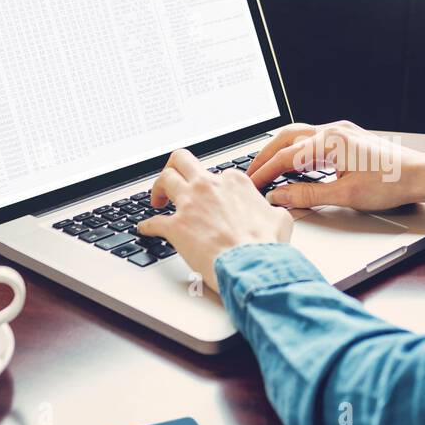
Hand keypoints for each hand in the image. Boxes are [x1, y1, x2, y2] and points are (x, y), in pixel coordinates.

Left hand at [138, 149, 293, 290]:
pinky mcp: (176, 226)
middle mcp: (209, 186)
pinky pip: (153, 222)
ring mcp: (190, 203)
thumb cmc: (264, 245)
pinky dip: (147, 226)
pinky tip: (145, 229)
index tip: (210, 194)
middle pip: (181, 161)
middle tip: (171, 179)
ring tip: (157, 200)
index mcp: (234, 181)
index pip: (217, 173)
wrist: (251, 264)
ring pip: (164, 180)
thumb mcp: (279, 219)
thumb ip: (271, 210)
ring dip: (157, 189)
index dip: (213, 185)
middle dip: (174, 167)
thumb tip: (273, 213)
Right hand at [247, 121, 424, 210]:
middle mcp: (334, 131)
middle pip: (287, 139)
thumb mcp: (345, 194)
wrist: (421, 175)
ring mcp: (342, 133)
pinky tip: (294, 163)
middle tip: (249, 173)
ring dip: (280, 150)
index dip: (265, 172)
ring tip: (266, 167)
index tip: (251, 185)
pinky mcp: (349, 140)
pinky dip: (297, 150)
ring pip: (300, 136)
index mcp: (330, 140)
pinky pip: (314, 140)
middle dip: (265, 156)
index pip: (286, 156)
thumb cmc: (392, 183)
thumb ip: (307, 194)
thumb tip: (280, 195)